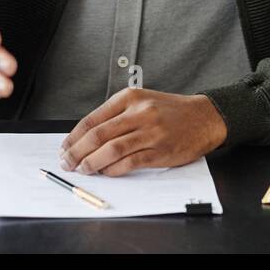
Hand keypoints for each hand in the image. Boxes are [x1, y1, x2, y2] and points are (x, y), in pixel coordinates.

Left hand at [58, 88, 227, 176]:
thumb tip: (87, 138)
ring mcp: (150, 132)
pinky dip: (113, 170)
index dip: (75, 136)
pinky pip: (129, 163)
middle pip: (98, 134)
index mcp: (130, 97)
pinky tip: (105, 172)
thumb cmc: (170, 111)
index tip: (65, 147)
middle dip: (77, 151)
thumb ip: (117, 116)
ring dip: (92, 162)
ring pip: (111, 149)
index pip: (94, 118)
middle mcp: (139, 112)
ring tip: (83, 169)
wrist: (204, 117)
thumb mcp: (142, 101)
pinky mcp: (160, 150)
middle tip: (67, 162)